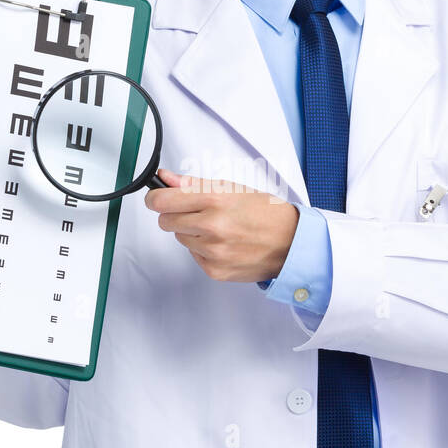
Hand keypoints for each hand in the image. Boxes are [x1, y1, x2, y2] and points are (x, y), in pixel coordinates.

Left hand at [144, 167, 298, 282]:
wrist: (291, 242)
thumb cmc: (265, 213)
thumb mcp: (231, 188)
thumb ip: (194, 184)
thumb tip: (166, 178)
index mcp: (214, 201)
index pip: (162, 201)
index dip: (156, 198)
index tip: (159, 198)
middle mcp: (211, 227)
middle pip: (166, 221)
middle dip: (176, 215)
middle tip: (198, 213)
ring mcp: (212, 251)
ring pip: (181, 239)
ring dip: (193, 233)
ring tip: (219, 229)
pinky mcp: (215, 270)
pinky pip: (194, 256)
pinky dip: (204, 250)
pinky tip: (225, 244)